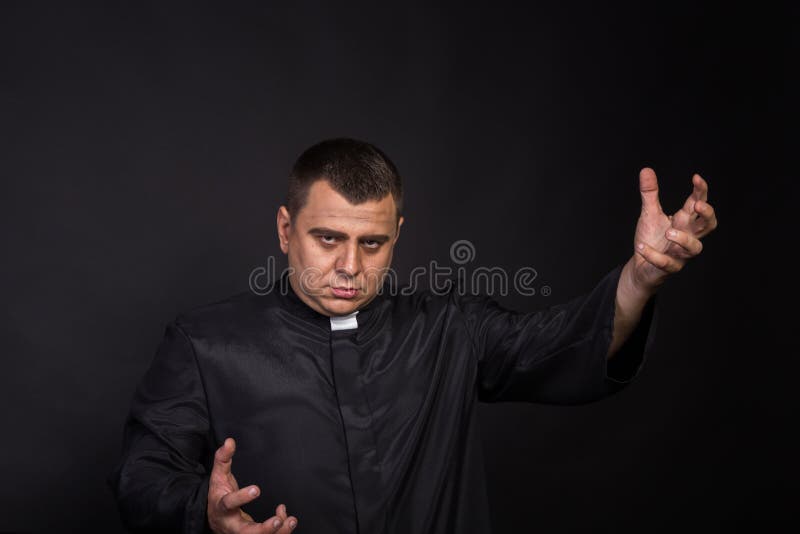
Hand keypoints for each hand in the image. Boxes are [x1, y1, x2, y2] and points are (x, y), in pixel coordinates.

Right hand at [207, 438, 297, 532]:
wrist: (215, 518)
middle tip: (277, 521)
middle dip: (263, 529)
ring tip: (291, 520)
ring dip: (278, 533)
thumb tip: (229, 441)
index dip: (242, 497)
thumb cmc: (219, 494)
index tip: (257, 489)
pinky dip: (280, 531)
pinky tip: (287, 518)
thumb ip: (223, 459)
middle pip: (245, 533)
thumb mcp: (218, 476)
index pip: (229, 504)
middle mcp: (231, 525)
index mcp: (222, 508)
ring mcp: (242, 533)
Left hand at [631, 167, 717, 291]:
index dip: (701, 191)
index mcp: (684, 220)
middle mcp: (687, 235)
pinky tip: (640, 247)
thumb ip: (650, 193)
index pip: (699, 203)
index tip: (696, 178)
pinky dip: (653, 255)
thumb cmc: (651, 238)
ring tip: (668, 231)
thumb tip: (646, 170)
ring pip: (694, 248)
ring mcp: (680, 253)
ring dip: (684, 238)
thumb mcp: (649, 213)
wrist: (641, 266)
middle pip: (708, 225)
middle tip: (698, 205)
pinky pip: (666, 263)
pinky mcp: (669, 267)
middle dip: (708, 214)